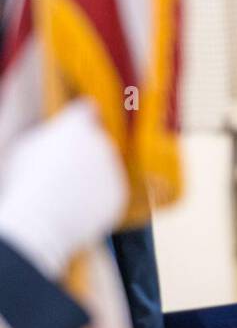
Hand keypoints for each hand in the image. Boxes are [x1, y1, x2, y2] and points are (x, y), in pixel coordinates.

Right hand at [0, 99, 127, 277]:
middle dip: (85, 155)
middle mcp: (102, 141)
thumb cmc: (27, 180)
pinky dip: (97, 201)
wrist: (43, 217)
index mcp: (77, 124)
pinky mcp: (119, 193)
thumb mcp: (26, 148)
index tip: (83, 122)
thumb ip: (46, 135)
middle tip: (64, 172)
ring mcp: (114, 168)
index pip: (87, 111)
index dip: (83, 116)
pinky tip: (77, 207)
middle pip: (98, 143)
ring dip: (91, 179)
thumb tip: (53, 135)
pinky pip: (109, 195)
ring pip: (104, 171)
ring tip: (66, 194)